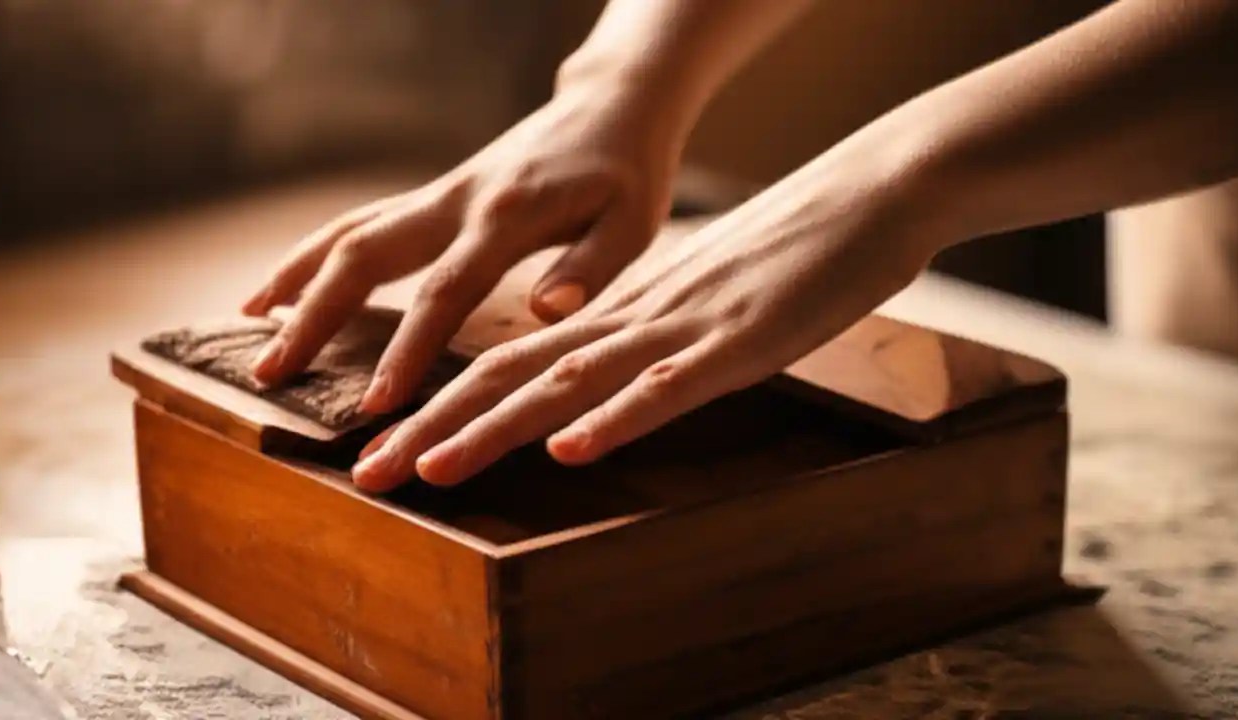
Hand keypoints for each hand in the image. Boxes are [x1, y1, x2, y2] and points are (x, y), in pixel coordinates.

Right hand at [243, 80, 685, 413]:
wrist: (609, 107)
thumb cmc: (627, 173)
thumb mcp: (632, 222)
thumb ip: (592, 268)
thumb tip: (546, 312)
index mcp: (507, 218)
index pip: (445, 290)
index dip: (407, 349)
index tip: (375, 404)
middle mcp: (458, 202)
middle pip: (365, 254)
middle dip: (312, 316)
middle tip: (269, 375)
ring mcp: (439, 196)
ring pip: (348, 232)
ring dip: (294, 278)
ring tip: (248, 329)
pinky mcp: (433, 198)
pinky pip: (361, 224)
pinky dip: (313, 254)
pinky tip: (281, 286)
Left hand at [350, 164, 943, 490]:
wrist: (871, 190)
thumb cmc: (792, 250)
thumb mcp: (705, 300)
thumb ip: (652, 340)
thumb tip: (605, 380)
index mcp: (622, 311)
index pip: (510, 359)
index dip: (443, 404)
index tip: (389, 447)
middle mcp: (635, 318)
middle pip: (512, 373)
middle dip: (435, 426)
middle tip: (366, 474)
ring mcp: (685, 328)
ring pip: (571, 381)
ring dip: (496, 428)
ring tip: (430, 469)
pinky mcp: (743, 342)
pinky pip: (670, 387)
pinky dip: (616, 420)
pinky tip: (571, 451)